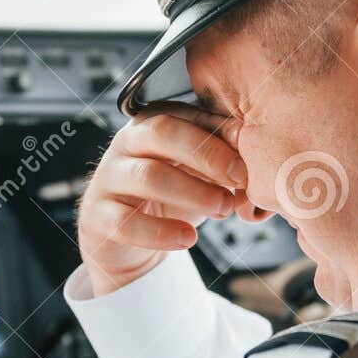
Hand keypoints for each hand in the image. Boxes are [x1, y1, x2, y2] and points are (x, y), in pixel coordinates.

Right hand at [78, 103, 252, 296]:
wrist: (127, 242)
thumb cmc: (167, 200)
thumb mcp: (199, 177)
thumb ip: (224, 167)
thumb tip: (259, 168)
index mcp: (153, 125)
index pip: (185, 115)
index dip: (219, 134)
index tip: (249, 158)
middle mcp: (127, 144)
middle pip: (163, 132)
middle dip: (206, 155)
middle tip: (238, 180)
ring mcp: (109, 179)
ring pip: (148, 176)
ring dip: (192, 193)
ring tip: (221, 210)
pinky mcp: (98, 216)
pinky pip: (127, 221)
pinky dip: (161, 232)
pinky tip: (188, 239)